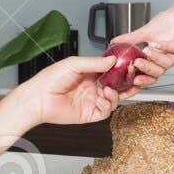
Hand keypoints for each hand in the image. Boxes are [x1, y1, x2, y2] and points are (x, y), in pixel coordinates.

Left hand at [17, 54, 162, 126]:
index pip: (111, 71)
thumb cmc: (49, 79)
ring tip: (112, 88)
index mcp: (89, 74)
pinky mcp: (89, 114)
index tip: (130, 65)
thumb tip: (112, 60)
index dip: (122, 69)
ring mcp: (92, 101)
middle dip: (127, 83)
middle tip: (134, 77)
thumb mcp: (73, 64)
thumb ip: (94, 63)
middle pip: (117, 86)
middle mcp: (92, 88)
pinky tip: (106, 95)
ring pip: (114, 99)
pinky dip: (110, 103)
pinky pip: (106, 111)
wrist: (38, 98)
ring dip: (118, 93)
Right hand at [111, 5, 173, 77]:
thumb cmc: (167, 22)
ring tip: (146, 51)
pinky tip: (155, 44)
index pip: (149, 74)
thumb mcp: (145, 31)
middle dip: (146, 69)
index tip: (132, 79)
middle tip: (136, 63)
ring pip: (167, 63)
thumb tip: (114, 42)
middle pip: (158, 72)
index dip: (142, 79)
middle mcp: (167, 58)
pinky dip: (164, 47)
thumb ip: (131, 39)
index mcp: (157, 59)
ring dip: (155, 59)